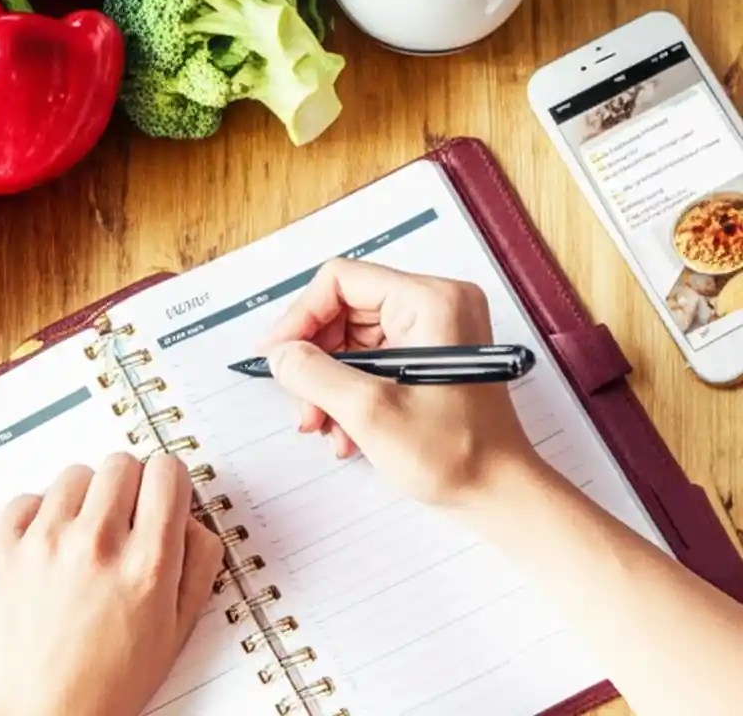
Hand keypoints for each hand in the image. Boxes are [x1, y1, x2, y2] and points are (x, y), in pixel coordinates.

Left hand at [0, 453, 223, 715]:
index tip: (161, 497)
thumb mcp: (178, 630)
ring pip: (75, 474)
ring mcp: (45, 542)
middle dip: (129, 488)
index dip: (168, 484)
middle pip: (122, 463)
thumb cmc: (110, 683)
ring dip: (84, 499)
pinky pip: (28, 498)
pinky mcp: (3, 547)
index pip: (167, 472)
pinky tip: (49, 553)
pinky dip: (39, 518)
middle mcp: (97, 544)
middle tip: (123, 522)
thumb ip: (198, 564)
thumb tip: (191, 516)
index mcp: (148, 564)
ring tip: (83, 541)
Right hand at [259, 258, 538, 504]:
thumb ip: (314, 374)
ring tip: (324, 425)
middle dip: (314, 361)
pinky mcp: (426, 357)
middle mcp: (435, 306)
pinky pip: (368, 361)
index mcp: (430, 302)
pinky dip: (347, 392)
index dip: (300, 317)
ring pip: (350, 341)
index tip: (277, 355)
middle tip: (302, 404)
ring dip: (327, 384)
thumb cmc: (458, 455)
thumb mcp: (370, 412)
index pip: (341, 281)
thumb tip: (279, 354)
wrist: (499, 494)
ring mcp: (432, 332)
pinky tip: (345, 430)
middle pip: (342, 311)